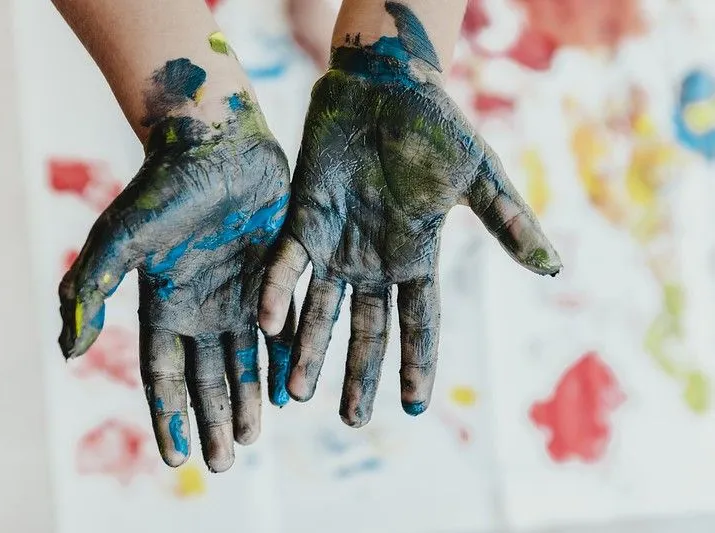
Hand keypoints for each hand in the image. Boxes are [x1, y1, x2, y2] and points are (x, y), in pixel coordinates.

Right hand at [59, 77, 292, 471]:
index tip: (179, 459)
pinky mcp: (275, 273)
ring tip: (253, 437)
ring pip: (245, 358)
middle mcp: (203, 304)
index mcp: (164, 303)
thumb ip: (89, 291)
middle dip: (214, 418)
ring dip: (248, 398)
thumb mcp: (119, 240)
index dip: (170, 416)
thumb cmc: (163, 187)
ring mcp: (240, 291)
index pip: (164, 374)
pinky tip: (291, 390)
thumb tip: (66, 353)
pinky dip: (285, 358)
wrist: (214, 141)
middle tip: (226, 462)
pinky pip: (282, 326)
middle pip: (207, 375)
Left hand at [259, 2, 560, 427]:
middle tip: (349, 420)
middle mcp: (373, 261)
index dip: (416, 362)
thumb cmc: (435, 126)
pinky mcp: (303, 220)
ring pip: (320, 309)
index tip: (414, 406)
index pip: (418, 321)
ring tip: (294, 394)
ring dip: (309, 349)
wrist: (385, 84)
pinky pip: (286, 265)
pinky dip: (278, 293)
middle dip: (357, 373)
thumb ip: (506, 222)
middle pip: (366, 329)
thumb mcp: (477, 177)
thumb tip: (554, 268)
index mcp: (415, 256)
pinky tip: (269, 325)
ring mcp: (336, 244)